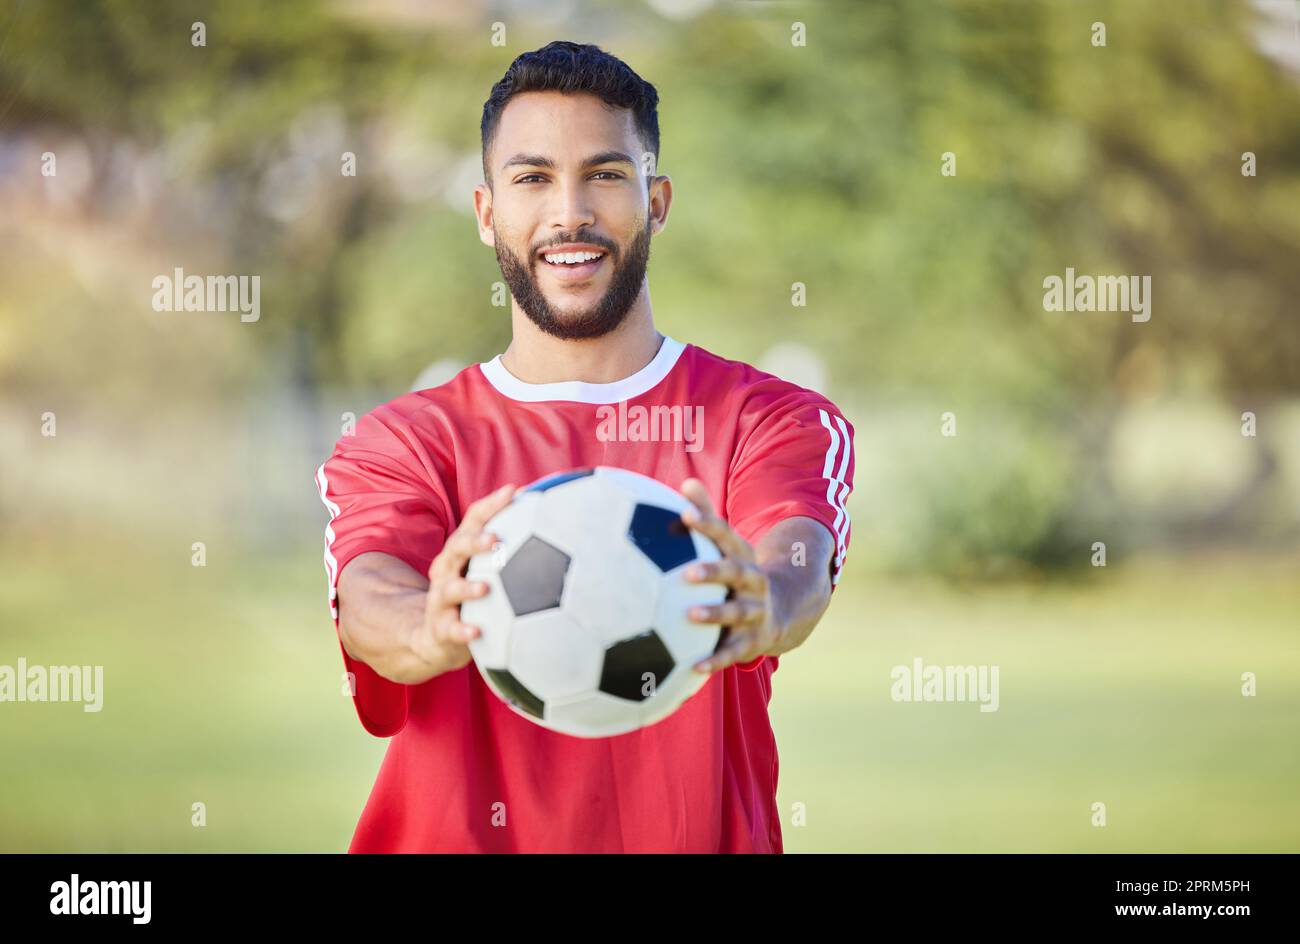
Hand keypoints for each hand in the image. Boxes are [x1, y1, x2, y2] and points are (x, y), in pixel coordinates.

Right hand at [413, 483, 518, 675]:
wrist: (436, 635)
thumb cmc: (472, 593)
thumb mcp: (484, 567)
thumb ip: (512, 545)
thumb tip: (553, 515)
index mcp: (461, 550)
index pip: (473, 520)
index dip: (492, 504)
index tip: (513, 492)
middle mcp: (447, 568)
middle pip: (456, 547)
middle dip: (475, 542)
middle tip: (496, 539)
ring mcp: (441, 597)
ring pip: (450, 588)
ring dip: (467, 587)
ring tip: (486, 588)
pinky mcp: (440, 627)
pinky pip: (451, 629)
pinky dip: (462, 631)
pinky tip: (477, 632)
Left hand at [678, 478, 781, 672]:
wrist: (787, 608)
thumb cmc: (741, 571)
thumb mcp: (730, 545)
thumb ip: (707, 515)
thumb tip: (686, 483)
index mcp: (742, 557)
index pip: (725, 536)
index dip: (706, 525)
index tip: (685, 515)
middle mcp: (753, 582)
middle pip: (736, 574)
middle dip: (714, 571)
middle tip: (686, 572)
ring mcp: (756, 612)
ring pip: (737, 613)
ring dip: (715, 614)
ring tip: (690, 615)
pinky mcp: (754, 641)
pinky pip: (733, 651)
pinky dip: (716, 659)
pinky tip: (694, 668)